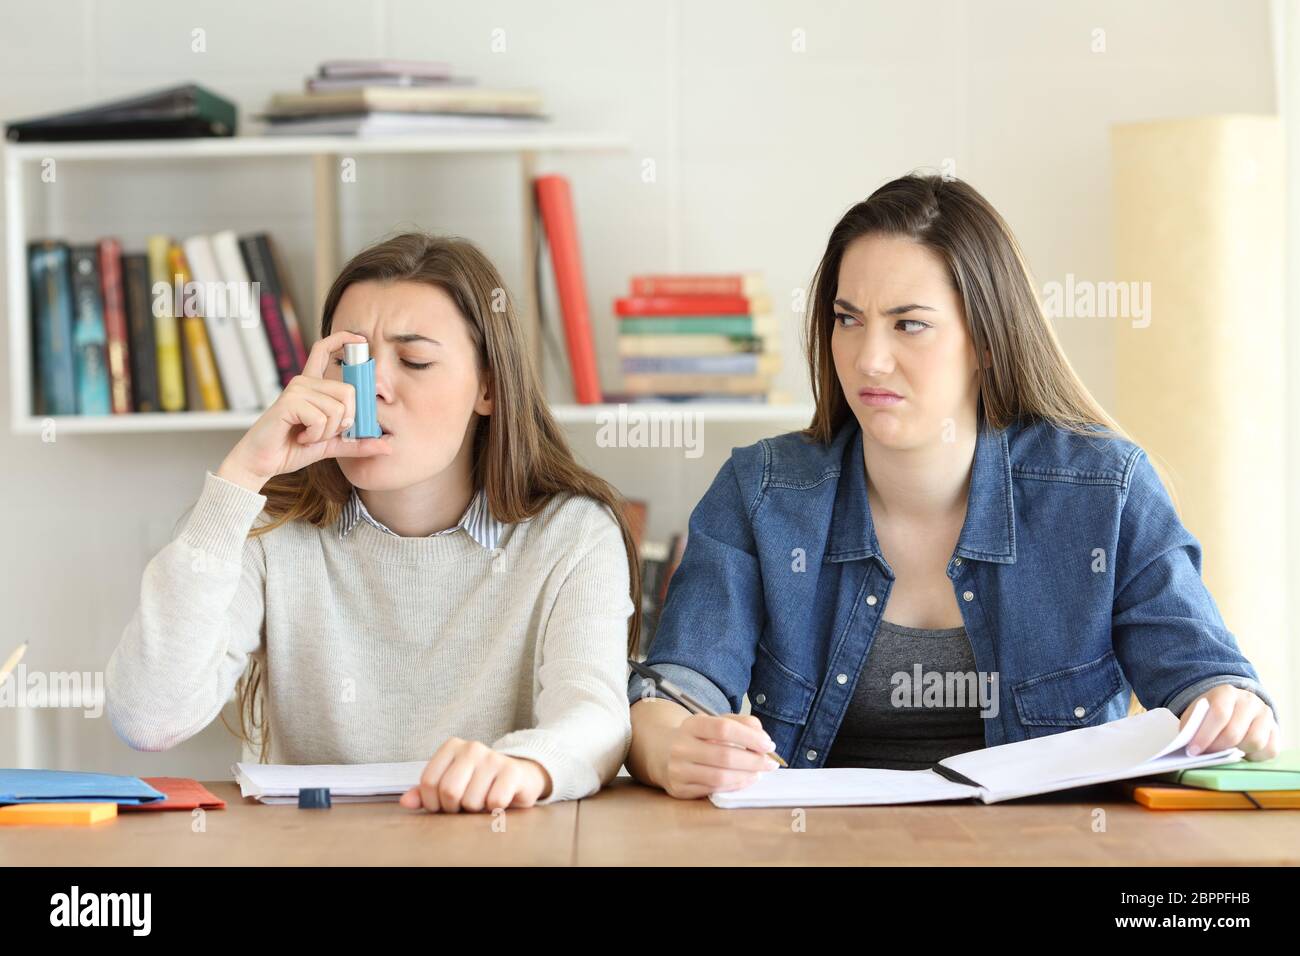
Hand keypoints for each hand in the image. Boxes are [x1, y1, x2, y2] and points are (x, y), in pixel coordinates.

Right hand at [216, 330, 392, 492]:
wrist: (262, 462)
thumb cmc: (292, 449)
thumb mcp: (331, 445)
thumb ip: (357, 443)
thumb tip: (387, 446)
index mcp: (313, 386)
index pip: (324, 350)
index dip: (342, 339)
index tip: (360, 339)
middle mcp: (304, 382)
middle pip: (348, 390)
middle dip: (345, 419)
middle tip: (324, 432)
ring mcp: (296, 390)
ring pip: (337, 408)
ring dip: (327, 432)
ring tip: (307, 435)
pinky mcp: (289, 402)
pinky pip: (321, 418)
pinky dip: (315, 435)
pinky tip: (300, 436)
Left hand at [398, 738, 551, 812]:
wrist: (519, 778)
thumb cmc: (478, 783)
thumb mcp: (450, 784)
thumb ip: (425, 792)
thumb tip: (405, 802)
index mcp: (452, 746)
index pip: (428, 782)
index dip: (433, 803)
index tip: (444, 804)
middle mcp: (472, 747)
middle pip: (449, 791)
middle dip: (454, 808)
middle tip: (463, 805)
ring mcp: (493, 757)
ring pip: (471, 800)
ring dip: (476, 810)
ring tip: (483, 800)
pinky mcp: (512, 771)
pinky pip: (494, 802)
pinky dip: (494, 810)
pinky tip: (499, 799)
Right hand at [659, 713, 779, 799]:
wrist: (662, 753)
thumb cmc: (697, 737)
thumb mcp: (714, 722)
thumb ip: (740, 723)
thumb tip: (763, 738)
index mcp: (691, 725)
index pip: (724, 728)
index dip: (750, 737)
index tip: (769, 745)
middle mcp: (681, 747)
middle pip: (724, 756)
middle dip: (753, 761)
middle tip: (771, 763)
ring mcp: (678, 770)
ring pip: (720, 777)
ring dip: (746, 776)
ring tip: (759, 772)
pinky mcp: (680, 789)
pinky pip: (713, 791)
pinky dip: (734, 786)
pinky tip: (745, 780)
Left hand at [1180, 685, 1279, 760]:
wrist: (1234, 705)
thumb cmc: (1211, 712)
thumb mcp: (1198, 713)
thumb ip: (1193, 726)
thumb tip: (1191, 748)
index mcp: (1226, 692)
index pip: (1219, 714)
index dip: (1205, 735)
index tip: (1193, 750)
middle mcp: (1249, 701)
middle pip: (1234, 732)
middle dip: (1217, 748)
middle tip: (1206, 755)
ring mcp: (1265, 715)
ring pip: (1254, 742)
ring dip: (1237, 752)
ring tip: (1224, 752)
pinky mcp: (1276, 730)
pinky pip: (1269, 750)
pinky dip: (1254, 757)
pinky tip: (1242, 752)